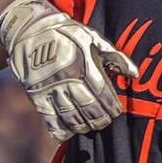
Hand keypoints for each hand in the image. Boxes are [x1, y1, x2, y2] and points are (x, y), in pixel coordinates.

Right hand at [0, 0, 136, 141]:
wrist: (27, 28)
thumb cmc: (65, 33)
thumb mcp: (92, 37)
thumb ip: (114, 56)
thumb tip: (134, 74)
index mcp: (83, 65)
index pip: (103, 93)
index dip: (111, 106)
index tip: (116, 111)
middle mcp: (67, 78)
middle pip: (89, 108)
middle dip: (100, 119)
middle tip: (104, 122)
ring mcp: (49, 87)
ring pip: (70, 116)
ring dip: (83, 126)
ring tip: (89, 127)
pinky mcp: (34, 93)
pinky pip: (48, 118)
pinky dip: (59, 130)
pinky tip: (67, 134)